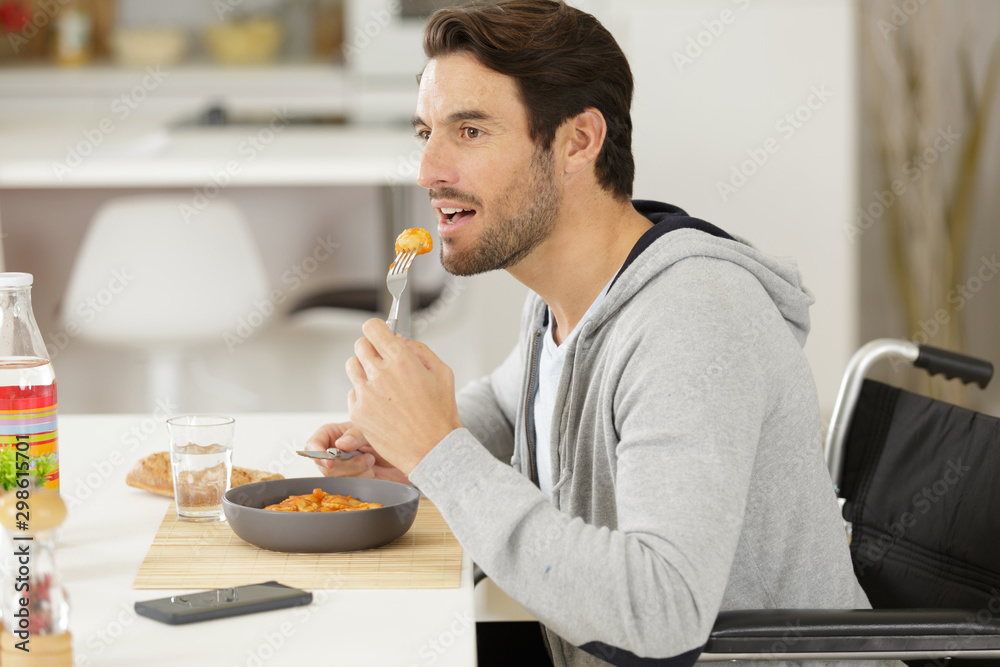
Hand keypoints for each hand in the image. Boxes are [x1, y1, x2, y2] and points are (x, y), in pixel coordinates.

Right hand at [304, 421, 408, 483]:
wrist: (408, 453)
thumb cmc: (387, 435)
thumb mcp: (371, 430)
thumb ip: (356, 435)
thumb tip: (340, 445)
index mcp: (333, 435)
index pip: (313, 445)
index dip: (317, 454)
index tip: (329, 461)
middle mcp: (334, 453)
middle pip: (325, 467)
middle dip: (347, 465)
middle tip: (367, 458)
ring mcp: (343, 469)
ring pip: (339, 479)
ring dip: (359, 472)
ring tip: (372, 461)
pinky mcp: (353, 482)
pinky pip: (351, 487)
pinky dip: (365, 480)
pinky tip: (373, 472)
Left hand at [346, 319, 461, 474]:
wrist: (433, 451)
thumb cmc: (440, 414)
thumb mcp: (442, 373)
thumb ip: (419, 349)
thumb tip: (399, 339)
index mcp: (402, 360)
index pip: (372, 328)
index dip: (377, 329)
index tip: (380, 334)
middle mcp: (380, 374)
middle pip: (360, 344)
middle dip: (371, 348)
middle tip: (382, 360)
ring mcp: (366, 394)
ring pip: (352, 366)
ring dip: (364, 369)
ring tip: (380, 383)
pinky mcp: (358, 412)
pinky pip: (352, 391)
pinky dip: (363, 394)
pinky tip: (381, 405)